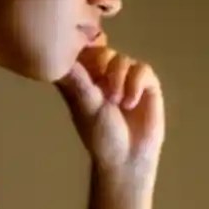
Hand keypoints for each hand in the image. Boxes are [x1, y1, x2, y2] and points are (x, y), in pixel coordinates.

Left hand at [56, 37, 164, 179]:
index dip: (84, 53)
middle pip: (103, 50)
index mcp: (83, 79)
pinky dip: (136, 84)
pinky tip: (130, 104)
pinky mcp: (147, 84)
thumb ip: (78, 80)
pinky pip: (142, 69)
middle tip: (103, 91)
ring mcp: (127, 79)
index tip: (85, 68)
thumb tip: (61, 58)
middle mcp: (104, 75)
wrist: (128, 158)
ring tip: (117, 103)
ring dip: (119, 79)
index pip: (81, 52)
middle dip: (104, 67)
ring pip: (122, 59)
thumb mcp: (86, 106)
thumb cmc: (101, 136)